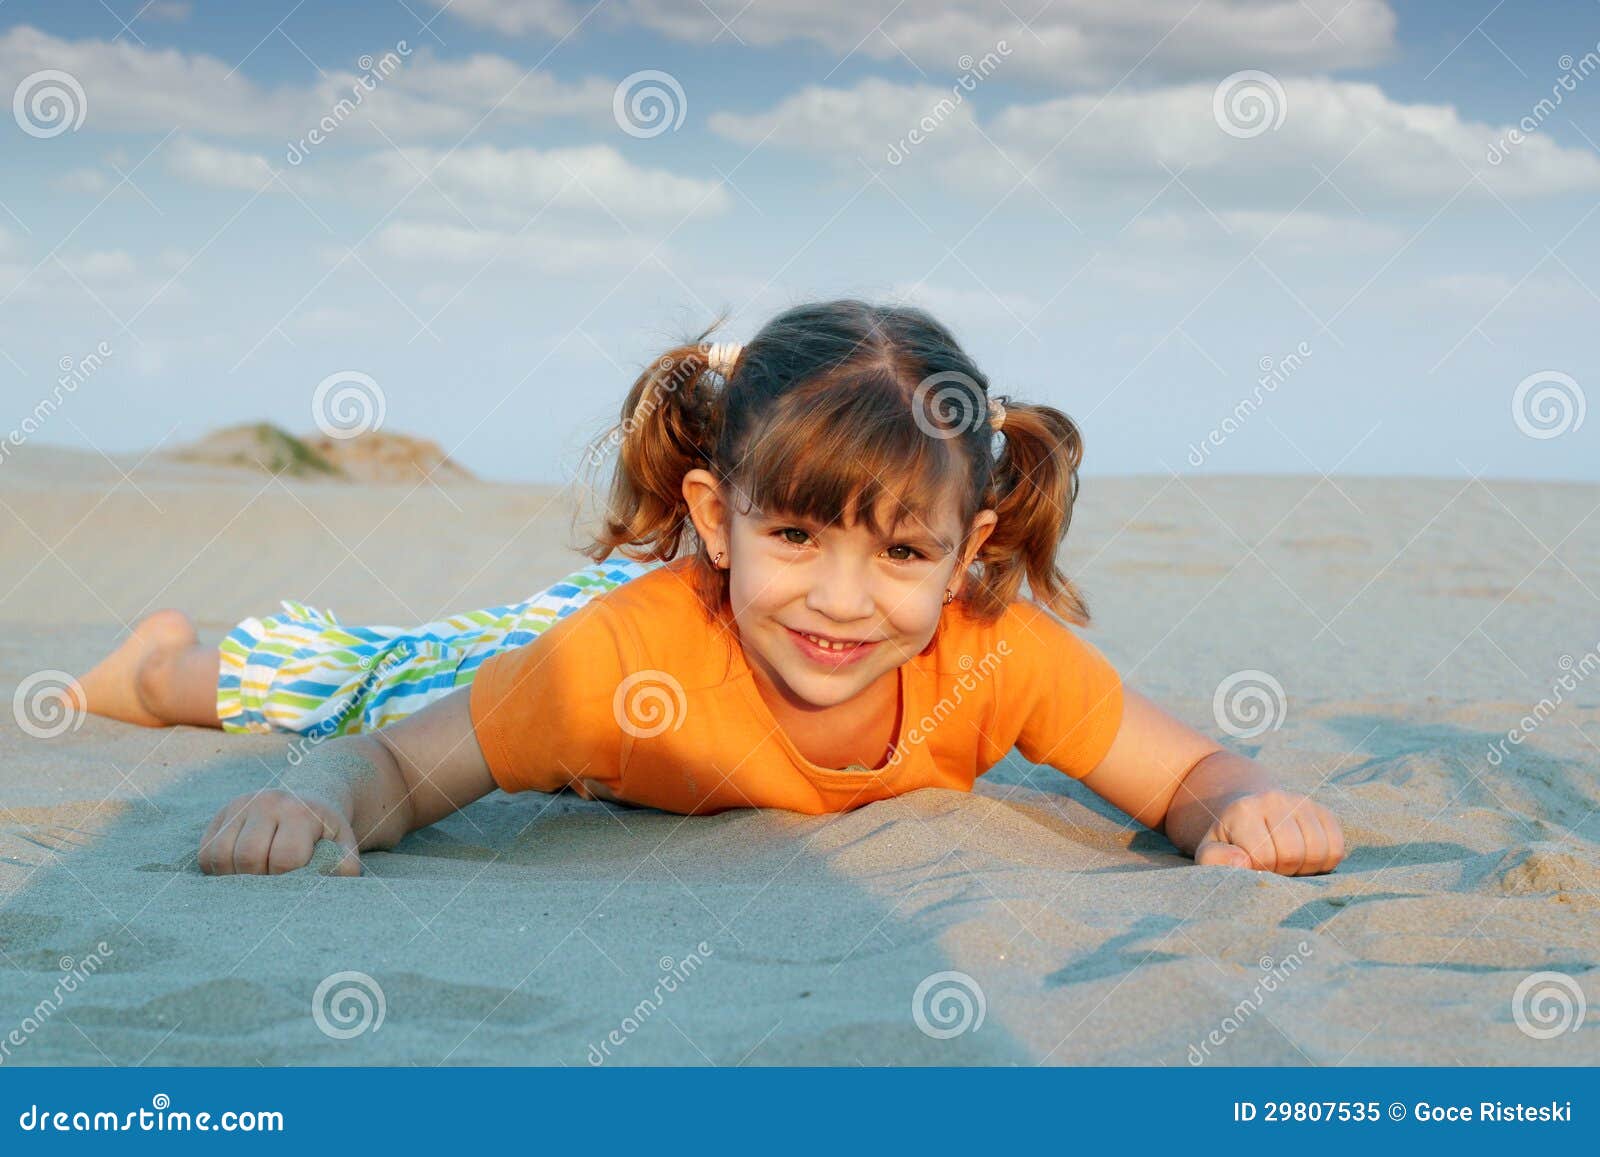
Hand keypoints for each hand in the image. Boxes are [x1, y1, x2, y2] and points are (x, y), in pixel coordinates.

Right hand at [199, 788, 360, 875]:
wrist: (310, 797)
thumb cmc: (325, 831)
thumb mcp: (343, 845)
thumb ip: (342, 866)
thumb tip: (322, 885)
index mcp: (300, 811)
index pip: (285, 856)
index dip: (287, 878)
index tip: (294, 882)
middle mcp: (267, 802)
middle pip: (248, 856)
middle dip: (259, 880)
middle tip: (272, 883)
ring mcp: (240, 805)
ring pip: (220, 855)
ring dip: (234, 877)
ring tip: (255, 879)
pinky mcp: (221, 813)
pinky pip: (206, 852)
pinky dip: (218, 869)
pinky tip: (239, 870)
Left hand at [1193, 789, 1344, 875]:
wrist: (1247, 808)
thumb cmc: (1229, 839)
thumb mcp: (1210, 850)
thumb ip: (1213, 859)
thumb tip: (1242, 862)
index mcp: (1243, 810)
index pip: (1263, 856)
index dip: (1259, 869)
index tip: (1251, 864)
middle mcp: (1274, 800)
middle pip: (1294, 854)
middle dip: (1283, 870)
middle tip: (1271, 865)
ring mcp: (1302, 802)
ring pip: (1319, 851)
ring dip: (1305, 868)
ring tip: (1286, 863)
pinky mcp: (1322, 811)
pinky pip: (1337, 847)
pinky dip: (1324, 861)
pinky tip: (1304, 858)